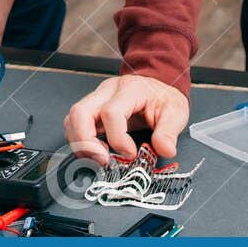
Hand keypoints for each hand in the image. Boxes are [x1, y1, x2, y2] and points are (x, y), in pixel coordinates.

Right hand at [64, 73, 189, 165]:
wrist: (157, 85)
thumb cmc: (163, 97)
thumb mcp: (175, 112)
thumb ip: (169, 131)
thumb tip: (165, 150)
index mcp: (129, 90)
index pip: (111, 112)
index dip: (118, 138)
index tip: (130, 153)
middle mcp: (106, 91)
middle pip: (80, 112)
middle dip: (85, 141)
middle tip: (101, 161)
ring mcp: (96, 99)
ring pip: (72, 118)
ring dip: (79, 143)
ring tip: (97, 160)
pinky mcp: (92, 109)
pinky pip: (74, 124)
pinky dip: (79, 141)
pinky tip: (94, 153)